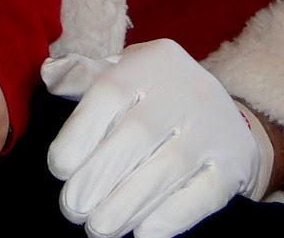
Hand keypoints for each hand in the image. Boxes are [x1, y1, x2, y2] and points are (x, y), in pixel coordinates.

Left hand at [42, 40, 269, 237]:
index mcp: (151, 62)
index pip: (109, 92)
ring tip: (99, 228)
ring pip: (168, 168)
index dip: (80, 133)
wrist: (227, 117)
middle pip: (138, 135)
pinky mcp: (234, 164)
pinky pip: (203, 193)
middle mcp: (185, 89)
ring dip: (128, 204)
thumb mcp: (123, 74)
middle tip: (73, 208)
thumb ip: (82, 75)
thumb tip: (50, 75)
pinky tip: (144, 233)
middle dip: (99, 176)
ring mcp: (213, 127)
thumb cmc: (156, 98)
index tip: (59, 168)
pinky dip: (172, 216)